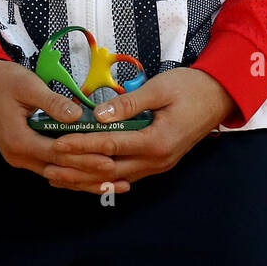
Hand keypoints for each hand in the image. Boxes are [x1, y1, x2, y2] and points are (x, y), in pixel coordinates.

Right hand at [0, 59, 133, 195]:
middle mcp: (19, 156)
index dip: (85, 158)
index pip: (58, 154)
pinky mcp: (24, 154)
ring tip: (113, 186)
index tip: (110, 159)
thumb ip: (52, 103)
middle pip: (60, 171)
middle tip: (120, 177)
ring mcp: (20, 157)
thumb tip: (78, 116)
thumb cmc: (1, 81)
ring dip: (84, 181)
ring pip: (57, 175)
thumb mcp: (27, 86)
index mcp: (19, 141)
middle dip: (90, 176)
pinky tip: (91, 178)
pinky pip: (51, 168)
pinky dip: (72, 174)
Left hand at [46, 68, 236, 190]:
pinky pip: (125, 175)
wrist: (219, 96)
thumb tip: (99, 114)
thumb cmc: (190, 87)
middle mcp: (156, 160)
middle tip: (48, 166)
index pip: (110, 146)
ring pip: (115, 178)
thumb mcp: (160, 88)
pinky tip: (85, 176)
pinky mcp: (157, 163)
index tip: (57, 144)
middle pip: (109, 171)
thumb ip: (129, 103)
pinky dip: (102, 177)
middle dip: (77, 170)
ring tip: (58, 176)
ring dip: (86, 178)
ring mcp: (158, 166)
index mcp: (157, 141)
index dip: (81, 145)